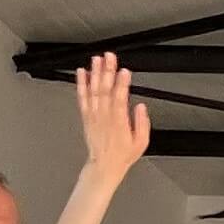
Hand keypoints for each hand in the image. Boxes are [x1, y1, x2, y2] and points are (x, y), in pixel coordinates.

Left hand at [76, 52, 150, 183]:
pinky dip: (81, 85)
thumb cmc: (122, 155)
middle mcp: (105, 117)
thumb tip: (141, 107)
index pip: (120, 99)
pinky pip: (82, 98)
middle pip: (106, 90)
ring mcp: (94, 116)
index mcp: (119, 122)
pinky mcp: (87, 117)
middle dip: (107, 71)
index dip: (122, 84)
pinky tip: (81, 73)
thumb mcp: (141, 143)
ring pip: (94, 91)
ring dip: (95, 74)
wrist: (104, 166)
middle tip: (110, 57)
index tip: (124, 71)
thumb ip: (143, 124)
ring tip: (96, 59)